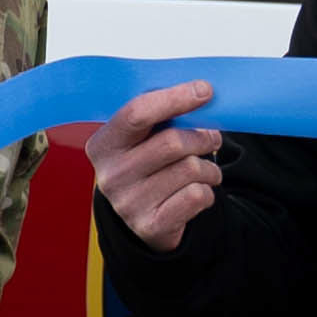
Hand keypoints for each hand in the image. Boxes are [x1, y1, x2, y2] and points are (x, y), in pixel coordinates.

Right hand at [80, 79, 221, 249]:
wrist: (145, 217)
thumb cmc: (150, 165)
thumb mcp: (144, 139)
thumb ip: (162, 116)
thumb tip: (202, 92)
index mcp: (103, 145)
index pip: (137, 113)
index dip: (174, 98)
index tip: (205, 91)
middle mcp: (110, 175)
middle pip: (172, 142)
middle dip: (203, 137)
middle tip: (212, 138)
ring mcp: (128, 203)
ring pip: (191, 169)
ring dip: (209, 167)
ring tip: (204, 170)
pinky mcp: (150, 225)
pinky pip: (197, 196)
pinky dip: (208, 190)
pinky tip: (197, 191)